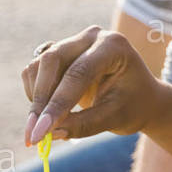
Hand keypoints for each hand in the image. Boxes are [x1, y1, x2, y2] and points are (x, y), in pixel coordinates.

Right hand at [21, 24, 165, 145]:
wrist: (139, 97)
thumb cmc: (133, 106)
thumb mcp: (115, 118)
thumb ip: (85, 125)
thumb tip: (51, 134)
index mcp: (113, 46)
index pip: (78, 73)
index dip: (56, 104)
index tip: (40, 133)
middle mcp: (91, 37)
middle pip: (52, 61)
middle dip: (41, 100)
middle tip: (33, 134)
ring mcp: (73, 41)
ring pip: (38, 66)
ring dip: (36, 98)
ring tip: (47, 126)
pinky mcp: (58, 52)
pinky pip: (34, 71)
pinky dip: (36, 94)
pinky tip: (50, 111)